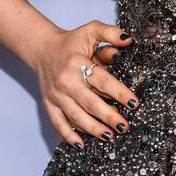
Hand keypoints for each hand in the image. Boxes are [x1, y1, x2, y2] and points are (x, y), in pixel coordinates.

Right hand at [29, 20, 136, 147]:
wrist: (42, 49)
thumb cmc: (72, 41)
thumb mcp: (91, 30)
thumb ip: (111, 33)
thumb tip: (129, 40)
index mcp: (78, 63)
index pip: (103, 80)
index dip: (119, 93)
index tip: (134, 103)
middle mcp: (66, 81)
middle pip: (90, 103)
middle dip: (109, 116)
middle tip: (125, 126)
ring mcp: (55, 95)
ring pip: (75, 116)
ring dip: (93, 129)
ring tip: (110, 136)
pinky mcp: (48, 104)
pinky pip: (58, 123)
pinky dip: (68, 135)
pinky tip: (81, 145)